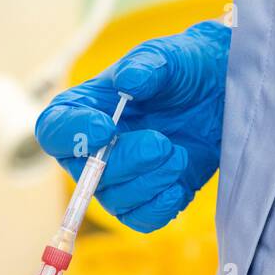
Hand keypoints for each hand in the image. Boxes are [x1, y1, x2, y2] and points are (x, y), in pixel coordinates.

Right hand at [35, 20, 230, 231]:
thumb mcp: (167, 55)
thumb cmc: (183, 69)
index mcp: (85, 109)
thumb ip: (146, 64)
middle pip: (87, 176)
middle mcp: (94, 150)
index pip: (54, 132)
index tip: (107, 128)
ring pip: (116, 202)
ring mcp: (121, 177)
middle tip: (161, 143)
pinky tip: (180, 182)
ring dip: (151, 183)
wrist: (220, 93)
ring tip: (179, 154)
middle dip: (126, 162)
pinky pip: (142, 219)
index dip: (73, 136)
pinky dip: (162, 205)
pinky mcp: (148, 197)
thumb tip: (128, 81)